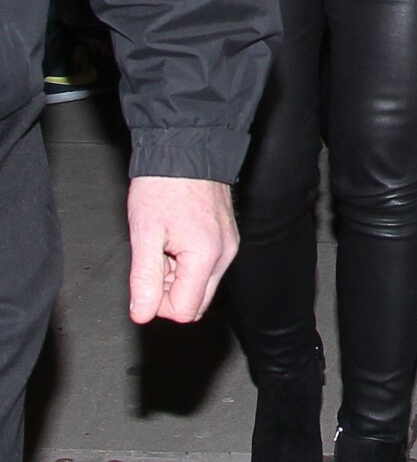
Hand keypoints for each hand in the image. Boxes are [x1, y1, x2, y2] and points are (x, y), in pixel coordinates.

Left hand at [127, 176, 238, 324]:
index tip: (146, 278)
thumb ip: (144, 279)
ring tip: (163, 243)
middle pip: (197, 304)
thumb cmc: (164, 184)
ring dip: (178, 275)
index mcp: (206, 256)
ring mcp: (229, 244)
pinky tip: (175, 237)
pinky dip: (188, 261)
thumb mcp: (144, 233)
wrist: (186, 148)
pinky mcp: (227, 236)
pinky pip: (207, 266)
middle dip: (170, 292)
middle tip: (153, 260)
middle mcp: (225, 254)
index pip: (184, 311)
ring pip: (201, 284)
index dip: (158, 303)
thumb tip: (142, 314)